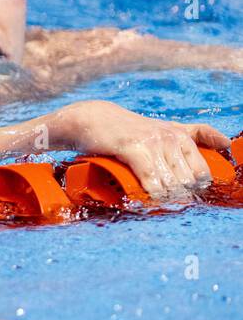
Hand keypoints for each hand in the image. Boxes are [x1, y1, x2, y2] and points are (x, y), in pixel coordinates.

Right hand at [52, 100, 228, 198]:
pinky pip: (151, 180)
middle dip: (176, 196)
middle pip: (186, 182)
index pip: (201, 173)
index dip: (192, 189)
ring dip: (162, 198)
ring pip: (170, 183)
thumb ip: (198, 133)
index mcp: (181, 136)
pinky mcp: (133, 148)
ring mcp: (152, 142)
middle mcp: (170, 138)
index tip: (177, 193)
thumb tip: (227, 143)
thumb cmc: (131, 129)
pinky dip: (150, 193)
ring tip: (152, 200)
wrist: (93, 119)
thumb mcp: (167, 127)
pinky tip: (145, 197)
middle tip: (161, 199)